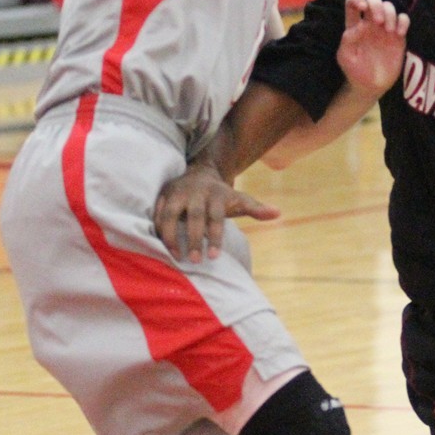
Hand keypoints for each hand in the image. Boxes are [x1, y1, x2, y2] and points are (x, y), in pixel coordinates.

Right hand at [153, 161, 279, 262]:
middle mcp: (196, 193)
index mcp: (216, 196)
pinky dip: (155, 226)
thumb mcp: (239, 199)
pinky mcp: (163, 194)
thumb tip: (278, 213)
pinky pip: (156, 210)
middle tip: (196, 261)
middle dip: (194, 239)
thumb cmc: (221, 196)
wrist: (200, 172)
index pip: (216, 217)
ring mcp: (177, 193)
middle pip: (194, 216)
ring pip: (170, 213)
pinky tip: (158, 245)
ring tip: (175, 256)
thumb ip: (255, 208)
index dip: (214, 237)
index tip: (214, 257)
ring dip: (170, 235)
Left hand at [336, 0, 408, 97]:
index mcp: (355, 25)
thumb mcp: (345, 57)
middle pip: (374, 0)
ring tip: (389, 31)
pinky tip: (399, 33)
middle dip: (377, 5)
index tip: (362, 8)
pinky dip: (403, 21)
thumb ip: (348, 40)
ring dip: (390, 13)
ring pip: (389, 6)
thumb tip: (359, 26)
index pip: (353, 3)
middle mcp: (370, 23)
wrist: (371, 86)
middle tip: (379, 22)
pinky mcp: (398, 36)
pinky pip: (403, 19)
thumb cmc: (355, 71)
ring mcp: (384, 29)